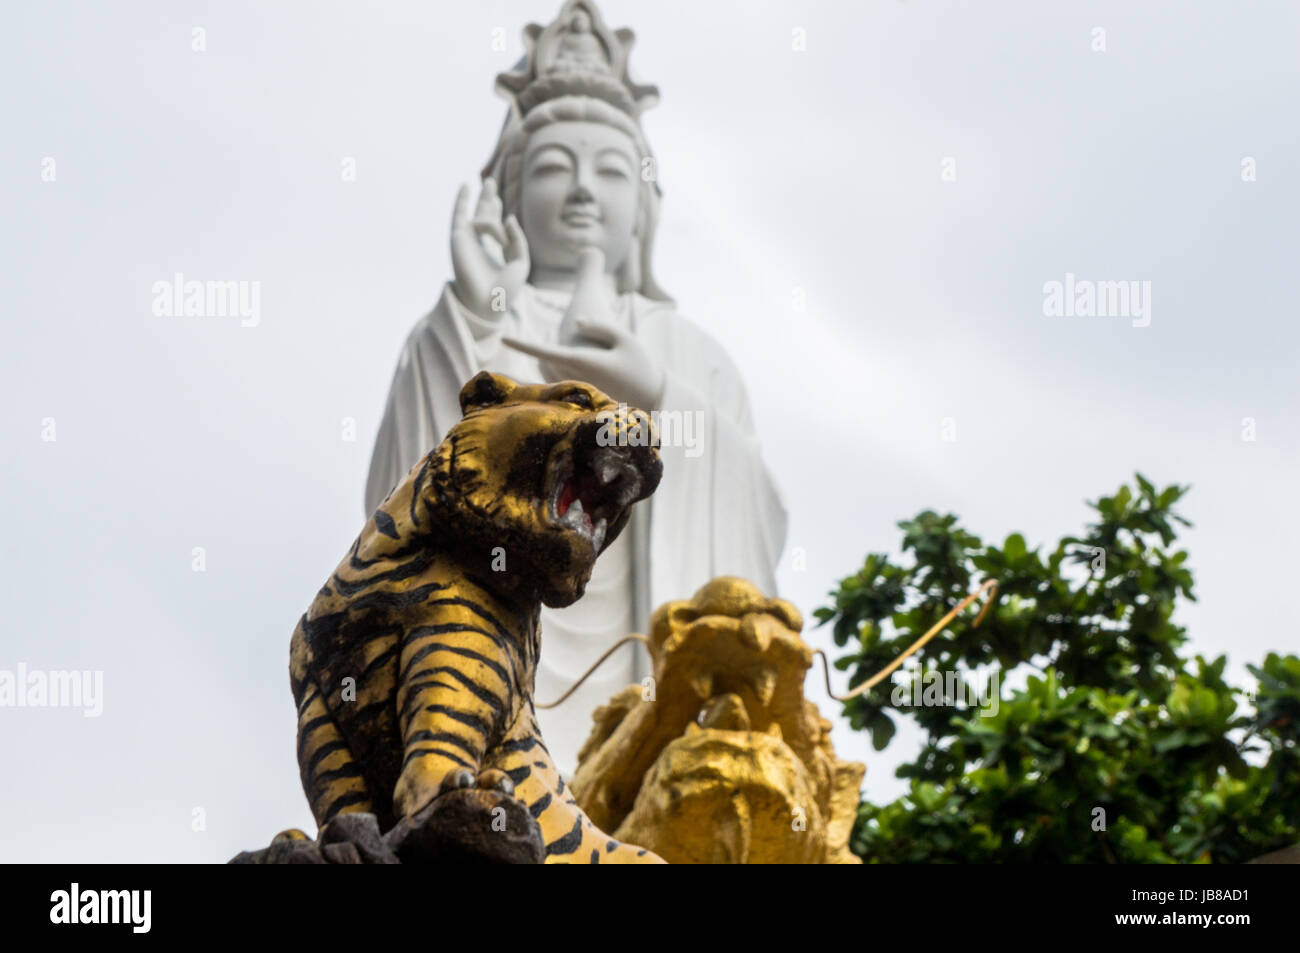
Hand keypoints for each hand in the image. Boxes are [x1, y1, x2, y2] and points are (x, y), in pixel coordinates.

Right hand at [450, 178, 529, 321]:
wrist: (487, 303)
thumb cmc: (505, 290)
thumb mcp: (521, 262)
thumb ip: (518, 239)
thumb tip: (508, 217)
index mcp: (495, 251)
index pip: (496, 226)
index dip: (498, 212)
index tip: (499, 201)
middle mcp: (480, 244)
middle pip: (484, 215)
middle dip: (488, 198)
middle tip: (490, 182)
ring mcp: (469, 241)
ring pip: (481, 216)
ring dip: (490, 212)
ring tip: (496, 216)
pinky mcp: (459, 239)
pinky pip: (460, 216)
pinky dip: (462, 201)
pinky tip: (465, 186)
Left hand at [502, 320, 665, 411]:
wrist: (653, 400)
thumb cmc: (641, 366)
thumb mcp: (626, 339)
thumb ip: (599, 326)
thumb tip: (577, 322)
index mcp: (583, 362)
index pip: (545, 351)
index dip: (523, 345)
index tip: (503, 338)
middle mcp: (576, 379)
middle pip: (547, 359)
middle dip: (544, 350)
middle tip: (565, 348)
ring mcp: (577, 391)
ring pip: (551, 371)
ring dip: (551, 362)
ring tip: (572, 359)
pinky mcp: (581, 399)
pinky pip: (559, 383)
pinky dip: (558, 371)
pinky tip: (568, 367)